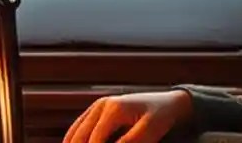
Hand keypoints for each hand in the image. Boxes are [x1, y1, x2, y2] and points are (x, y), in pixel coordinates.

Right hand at [63, 90, 193, 142]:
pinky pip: (79, 127)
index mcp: (113, 109)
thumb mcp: (150, 131)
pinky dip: (75, 140)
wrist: (166, 103)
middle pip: (80, 135)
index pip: (94, 139)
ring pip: (76, 131)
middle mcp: (101, 105)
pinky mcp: (97, 111)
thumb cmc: (160, 116)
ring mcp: (97, 106)